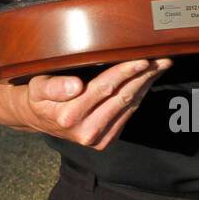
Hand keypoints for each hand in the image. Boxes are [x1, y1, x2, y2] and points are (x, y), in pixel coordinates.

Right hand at [18, 58, 171, 149]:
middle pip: (123, 97)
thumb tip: (76, 87)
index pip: (105, 88)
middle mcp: (86, 131)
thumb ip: (54, 87)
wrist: (38, 119)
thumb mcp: (37, 87)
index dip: (125, 72)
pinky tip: (146, 81)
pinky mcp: (106, 140)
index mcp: (69, 116)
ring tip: (159, 66)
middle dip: (143, 77)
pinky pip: (128, 114)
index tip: (142, 59)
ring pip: (130, 106)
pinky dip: (139, 96)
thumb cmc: (39, 97)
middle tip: (161, 59)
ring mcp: (98, 139)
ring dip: (146, 85)